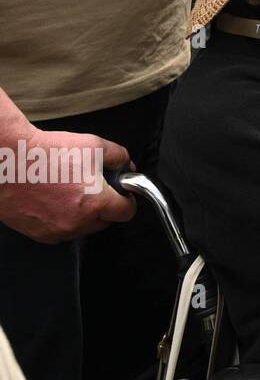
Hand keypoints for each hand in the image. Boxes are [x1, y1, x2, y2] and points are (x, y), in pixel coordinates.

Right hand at [0, 129, 135, 242]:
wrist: (7, 162)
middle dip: (104, 205)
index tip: (123, 193)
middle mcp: (76, 223)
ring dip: (84, 214)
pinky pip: (62, 231)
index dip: (128, 199)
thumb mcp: (94, 145)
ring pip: (83, 228)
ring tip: (70, 190)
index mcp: (95, 203)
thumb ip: (119, 157)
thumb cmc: (46, 153)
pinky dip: (63, 219)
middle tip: (93, 186)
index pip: (126, 212)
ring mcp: (56, 231)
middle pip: (105, 221)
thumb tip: (127, 166)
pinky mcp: (39, 234)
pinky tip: (55, 200)